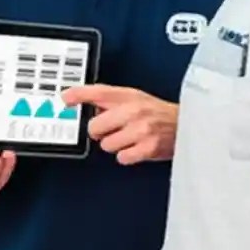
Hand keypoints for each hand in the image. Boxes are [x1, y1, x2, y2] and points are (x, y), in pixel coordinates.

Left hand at [60, 84, 177, 163]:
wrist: (185, 124)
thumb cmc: (156, 112)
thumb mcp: (133, 97)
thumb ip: (108, 99)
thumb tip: (79, 101)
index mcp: (127, 96)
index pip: (97, 92)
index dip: (77, 95)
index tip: (64, 99)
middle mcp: (133, 110)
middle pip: (94, 127)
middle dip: (100, 131)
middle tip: (112, 129)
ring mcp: (140, 129)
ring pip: (106, 145)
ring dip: (115, 145)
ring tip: (128, 138)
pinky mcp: (147, 147)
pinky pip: (122, 157)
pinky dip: (126, 156)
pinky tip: (135, 148)